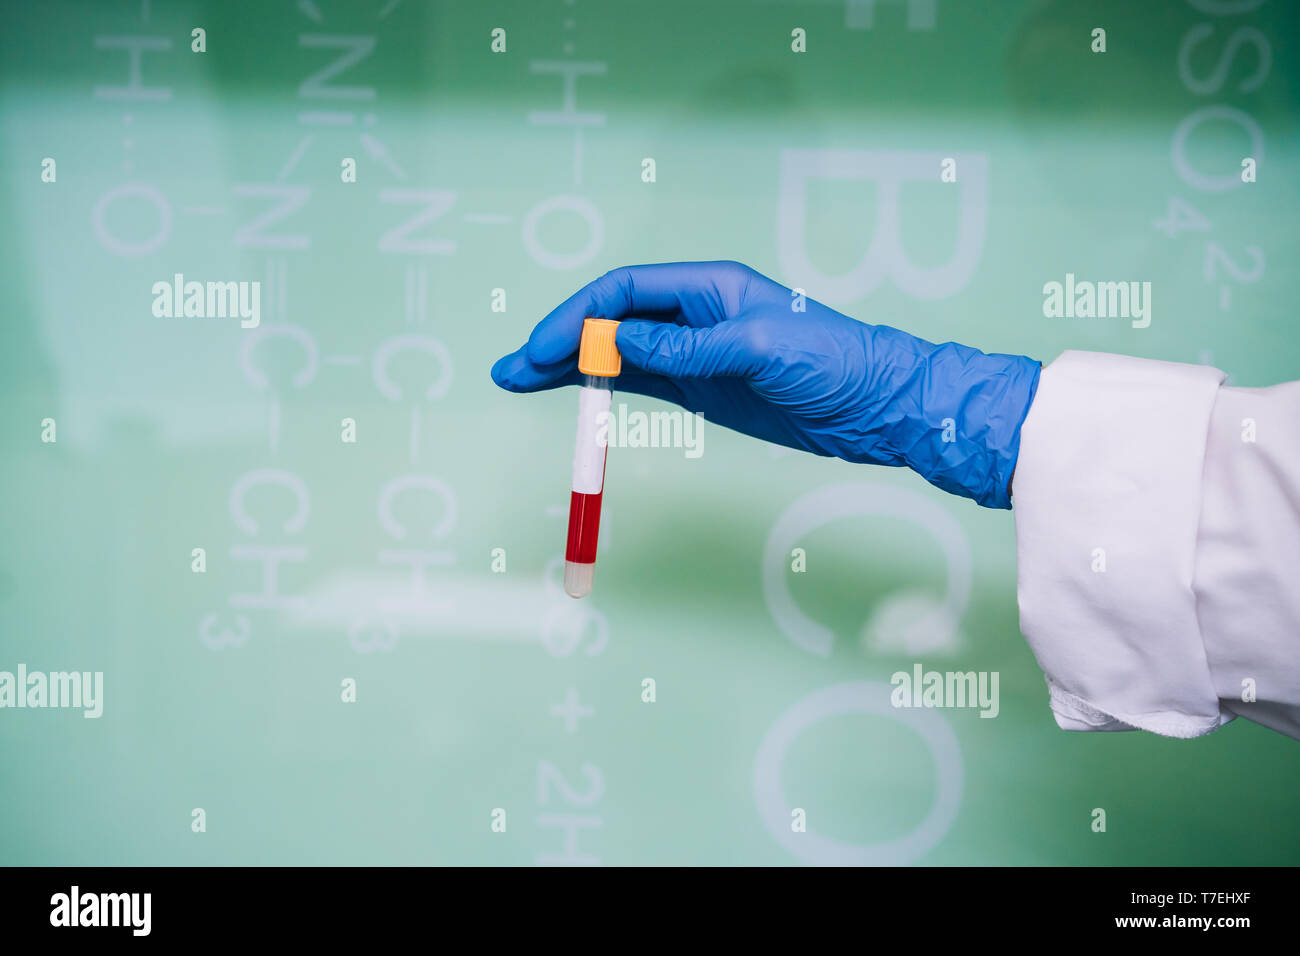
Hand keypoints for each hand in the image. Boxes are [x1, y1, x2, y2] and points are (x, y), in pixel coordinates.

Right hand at [491, 261, 1040, 507]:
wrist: (877, 407)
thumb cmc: (834, 362)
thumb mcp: (760, 349)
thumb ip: (689, 348)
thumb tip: (619, 342)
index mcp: (708, 286)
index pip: (625, 292)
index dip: (578, 318)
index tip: (544, 348)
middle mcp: (693, 314)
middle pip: (609, 321)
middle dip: (556, 342)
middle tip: (508, 369)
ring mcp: (693, 354)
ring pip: (615, 356)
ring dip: (568, 368)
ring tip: (516, 381)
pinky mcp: (701, 390)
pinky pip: (638, 386)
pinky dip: (601, 391)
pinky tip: (568, 395)